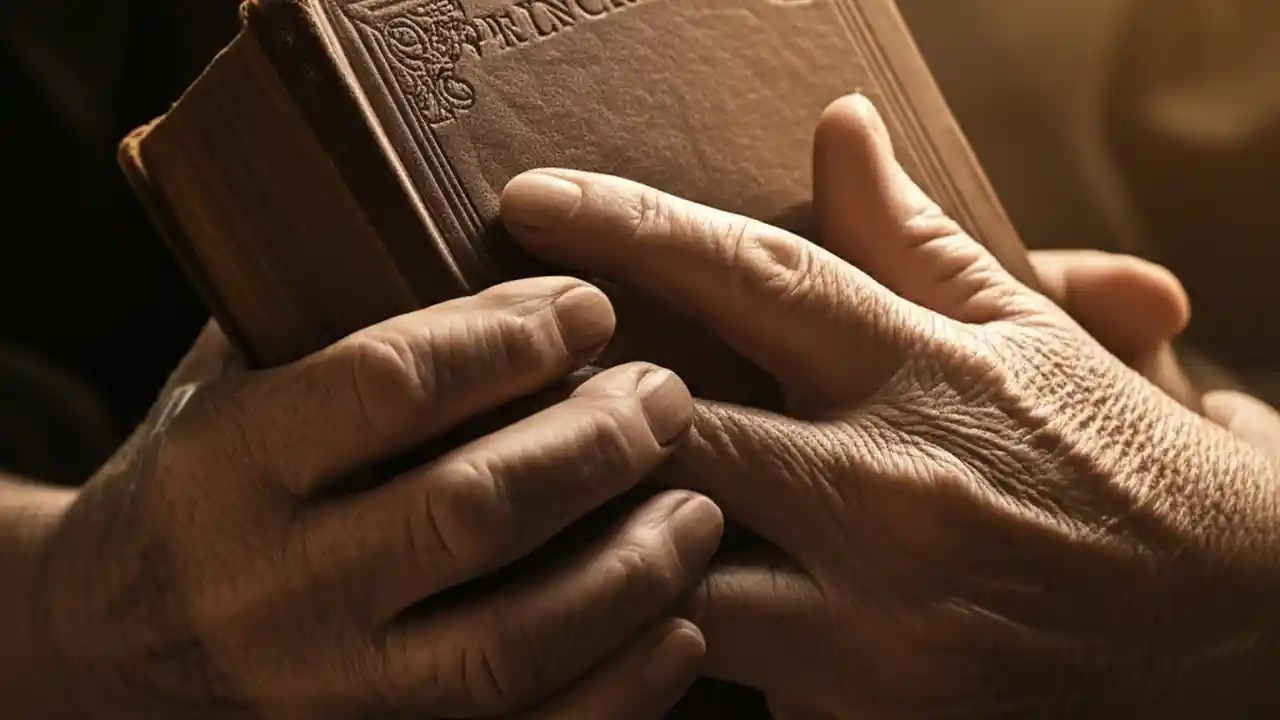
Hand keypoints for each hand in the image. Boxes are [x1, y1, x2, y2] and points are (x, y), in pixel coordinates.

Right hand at [18, 278, 722, 718]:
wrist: (110, 650)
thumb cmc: (197, 490)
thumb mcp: (228, 389)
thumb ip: (331, 328)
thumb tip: (500, 253)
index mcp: (229, 467)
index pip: (390, 385)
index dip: (508, 339)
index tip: (589, 306)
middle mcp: (273, 590)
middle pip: (471, 513)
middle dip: (595, 446)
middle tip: (666, 398)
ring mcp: (328, 693)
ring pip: (510, 643)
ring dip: (630, 567)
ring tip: (697, 506)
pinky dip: (620, 688)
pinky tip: (681, 624)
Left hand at [500, 97, 1279, 715]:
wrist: (1229, 640)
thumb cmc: (1116, 469)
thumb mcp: (1024, 338)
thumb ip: (910, 238)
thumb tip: (836, 127)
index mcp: (922, 378)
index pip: (748, 276)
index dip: (623, 227)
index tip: (528, 202)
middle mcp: (885, 496)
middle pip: (664, 431)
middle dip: (572, 405)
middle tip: (519, 381)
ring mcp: (868, 625)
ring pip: (658, 574)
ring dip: (598, 533)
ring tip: (558, 499)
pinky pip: (712, 676)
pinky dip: (664, 634)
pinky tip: (638, 602)